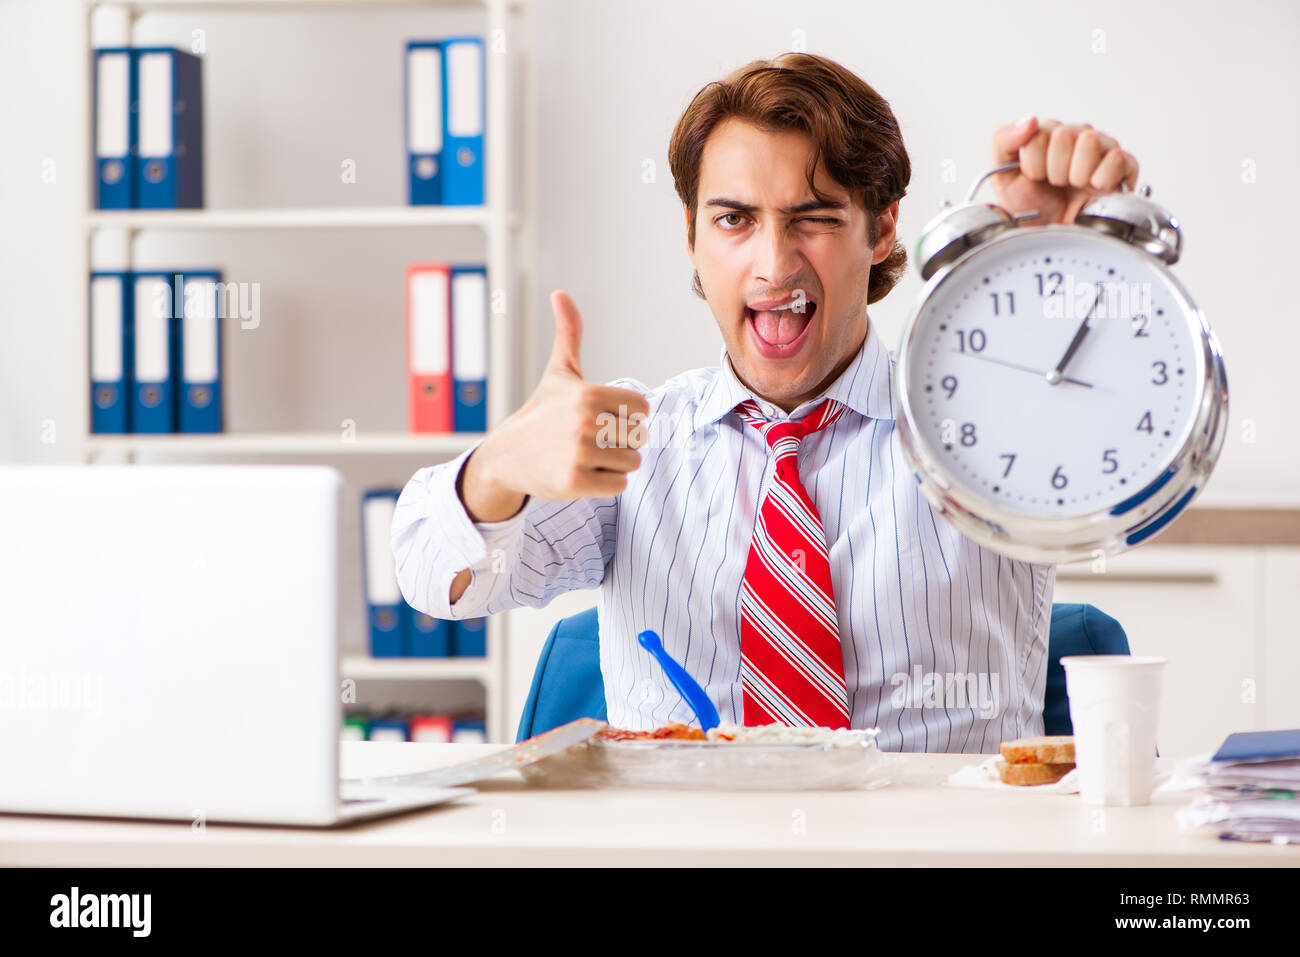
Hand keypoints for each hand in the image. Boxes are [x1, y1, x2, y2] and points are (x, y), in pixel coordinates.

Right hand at [462, 290, 649, 516]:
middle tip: (590, 440)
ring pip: (632, 462)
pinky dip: (605, 483)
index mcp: (588, 394)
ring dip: (614, 463)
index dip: (627, 415)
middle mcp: (584, 422)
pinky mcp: (575, 481)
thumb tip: (560, 294)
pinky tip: (582, 473)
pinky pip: (618, 485)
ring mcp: (579, 453)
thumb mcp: (557, 374)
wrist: (505, 457)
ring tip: (585, 456)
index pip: (642, 409)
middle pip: (638, 437)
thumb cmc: (540, 414)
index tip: (603, 417)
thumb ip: (568, 335)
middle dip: (620, 441)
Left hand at [989, 116, 1138, 224]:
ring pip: (1089, 142)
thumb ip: (1004, 140)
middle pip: (1063, 136)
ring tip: (1073, 187)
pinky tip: (1094, 189)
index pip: (1037, 133)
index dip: (1033, 165)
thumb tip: (1030, 120)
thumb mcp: (1003, 175)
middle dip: (1054, 171)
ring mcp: (1102, 147)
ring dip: (1076, 175)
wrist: (1052, 235)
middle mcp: (1077, 134)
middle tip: (1055, 185)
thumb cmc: (1031, 206)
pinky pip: (1117, 158)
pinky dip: (1102, 179)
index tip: (1035, 179)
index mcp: (1048, 132)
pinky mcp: (1124, 164)